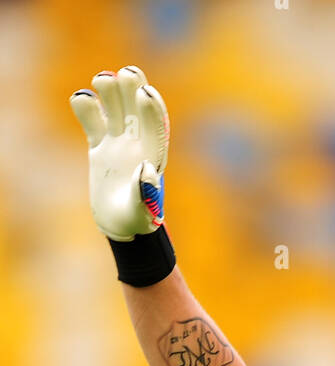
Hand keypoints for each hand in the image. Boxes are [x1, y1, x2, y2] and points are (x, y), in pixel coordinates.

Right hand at [70, 66, 169, 240]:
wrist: (120, 224)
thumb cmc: (136, 221)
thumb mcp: (141, 213)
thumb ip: (145, 194)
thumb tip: (146, 171)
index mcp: (154, 156)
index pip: (155, 126)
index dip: (151, 109)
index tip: (144, 93)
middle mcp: (137, 143)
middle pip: (136, 108)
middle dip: (133, 89)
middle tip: (125, 75)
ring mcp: (117, 141)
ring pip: (115, 107)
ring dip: (110, 91)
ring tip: (101, 80)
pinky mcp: (100, 145)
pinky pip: (93, 121)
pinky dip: (86, 107)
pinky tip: (81, 98)